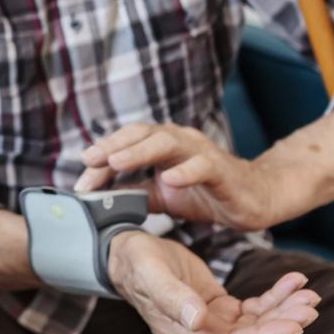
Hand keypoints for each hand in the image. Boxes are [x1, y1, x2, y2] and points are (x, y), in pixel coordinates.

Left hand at [76, 122, 282, 230]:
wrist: (252, 199)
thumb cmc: (204, 193)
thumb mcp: (162, 196)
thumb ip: (133, 193)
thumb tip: (96, 197)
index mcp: (162, 145)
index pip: (126, 143)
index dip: (103, 156)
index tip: (81, 179)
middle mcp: (179, 141)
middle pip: (142, 135)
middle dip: (113, 146)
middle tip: (89, 159)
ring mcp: (201, 152)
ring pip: (168, 143)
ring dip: (140, 151)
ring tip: (116, 162)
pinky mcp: (222, 170)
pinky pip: (203, 166)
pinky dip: (186, 171)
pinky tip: (170, 179)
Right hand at [106, 231, 319, 333]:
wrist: (125, 251)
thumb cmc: (135, 261)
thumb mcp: (150, 272)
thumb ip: (173, 297)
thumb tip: (197, 320)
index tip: (294, 324)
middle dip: (284, 324)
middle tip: (310, 304)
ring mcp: (211, 324)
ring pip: (257, 326)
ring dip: (285, 311)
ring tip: (309, 293)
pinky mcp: (218, 309)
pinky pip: (254, 309)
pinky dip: (275, 297)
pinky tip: (293, 281)